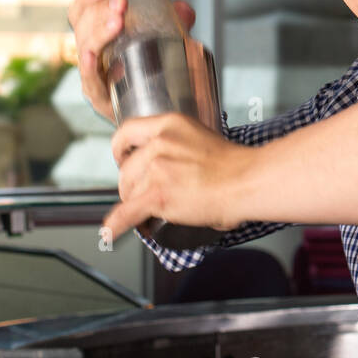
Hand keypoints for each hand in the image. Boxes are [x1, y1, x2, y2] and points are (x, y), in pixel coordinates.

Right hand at [67, 0, 195, 122]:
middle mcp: (90, 54)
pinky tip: (93, 58)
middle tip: (121, 3)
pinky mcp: (101, 99)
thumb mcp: (164, 39)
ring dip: (99, 33)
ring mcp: (93, 77)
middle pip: (82, 27)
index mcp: (97, 36)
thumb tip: (183, 9)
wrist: (155, 109)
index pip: (82, 12)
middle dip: (100, 11)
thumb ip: (174, 22)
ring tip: (117, 23)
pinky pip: (91, 84)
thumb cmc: (151, 67)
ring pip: (85, 50)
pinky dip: (90, 70)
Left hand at [103, 112, 249, 238]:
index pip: (127, 132)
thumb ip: (177, 144)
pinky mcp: (157, 194)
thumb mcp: (200, 137)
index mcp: (169, 124)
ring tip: (158, 209)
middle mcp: (159, 143)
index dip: (120, 149)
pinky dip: (116, 225)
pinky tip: (110, 233)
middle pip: (126, 168)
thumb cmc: (235, 165)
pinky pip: (126, 213)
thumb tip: (163, 163)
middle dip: (132, 185)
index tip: (122, 158)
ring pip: (128, 192)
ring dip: (137, 203)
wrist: (247, 181)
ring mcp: (156, 169)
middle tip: (147, 194)